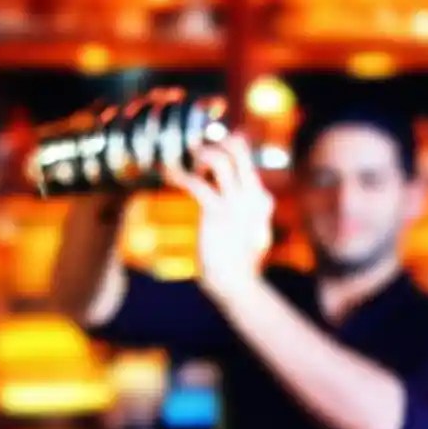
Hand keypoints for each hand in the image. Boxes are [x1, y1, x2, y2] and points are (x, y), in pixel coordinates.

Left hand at [164, 134, 271, 302]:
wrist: (238, 285)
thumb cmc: (238, 265)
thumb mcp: (249, 234)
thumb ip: (244, 215)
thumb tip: (227, 208)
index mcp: (260, 199)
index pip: (246, 159)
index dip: (225, 147)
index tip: (205, 150)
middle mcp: (252, 196)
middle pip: (238, 149)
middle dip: (215, 143)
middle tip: (195, 150)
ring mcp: (236, 203)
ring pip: (220, 159)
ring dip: (200, 156)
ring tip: (186, 164)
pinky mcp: (216, 213)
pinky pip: (195, 183)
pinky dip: (178, 174)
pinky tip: (167, 173)